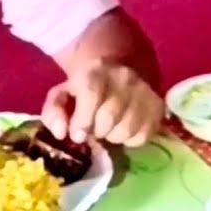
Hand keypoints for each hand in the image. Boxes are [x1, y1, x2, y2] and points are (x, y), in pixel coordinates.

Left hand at [41, 62, 163, 146]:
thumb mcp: (61, 96)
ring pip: (127, 129)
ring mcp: (144, 91)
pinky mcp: (157, 106)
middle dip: (97, 131)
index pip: (91, 93)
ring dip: (113, 136)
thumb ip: (53, 113)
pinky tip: (124, 129)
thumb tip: (61, 133)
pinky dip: (131, 140)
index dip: (83, 119)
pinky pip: (144, 135)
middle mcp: (124, 78)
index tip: (78, 135)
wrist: (116, 72)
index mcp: (95, 71)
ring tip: (109, 129)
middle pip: (110, 117)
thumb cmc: (84, 90)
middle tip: (94, 129)